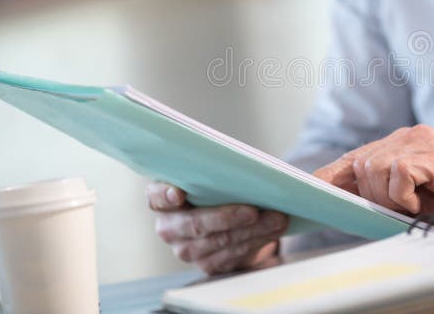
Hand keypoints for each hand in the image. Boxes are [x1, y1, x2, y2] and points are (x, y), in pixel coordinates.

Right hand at [146, 182, 287, 274]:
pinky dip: (257, 241)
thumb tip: (247, 168)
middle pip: (196, 224)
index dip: (166, 196)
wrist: (224, 220)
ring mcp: (186, 250)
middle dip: (228, 217)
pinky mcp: (207, 265)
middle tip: (253, 211)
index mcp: (162, 199)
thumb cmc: (215, 190)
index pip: (156, 197)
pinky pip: (233, 255)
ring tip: (277, 219)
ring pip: (220, 241)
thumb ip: (216, 173)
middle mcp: (169, 227)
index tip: (179, 193)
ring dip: (253, 230)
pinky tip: (273, 230)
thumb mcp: (210, 178)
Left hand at [314, 125, 433, 228]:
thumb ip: (386, 195)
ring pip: (374, 169)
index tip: (310, 189)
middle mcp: (408, 137)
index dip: (331, 175)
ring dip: (387, 198)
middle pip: (360, 165)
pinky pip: (398, 174)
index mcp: (401, 145)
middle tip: (399, 210)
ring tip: (413, 208)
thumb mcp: (415, 200)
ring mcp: (421, 143)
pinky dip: (403, 196)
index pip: (355, 158)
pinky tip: (421, 203)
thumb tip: (348, 204)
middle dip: (370, 196)